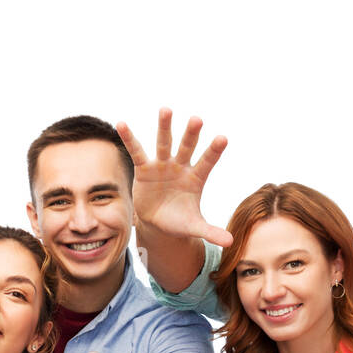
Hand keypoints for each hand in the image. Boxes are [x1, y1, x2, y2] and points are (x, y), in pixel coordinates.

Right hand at [117, 108, 231, 247]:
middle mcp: (180, 167)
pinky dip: (129, 138)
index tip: (223, 138)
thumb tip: (231, 242)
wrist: (158, 221)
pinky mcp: (144, 169)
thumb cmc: (178, 220)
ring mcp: (162, 165)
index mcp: (195, 178)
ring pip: (164, 143)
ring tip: (166, 109)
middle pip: (187, 147)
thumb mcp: (193, 227)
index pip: (207, 162)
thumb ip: (211, 232)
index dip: (214, 151)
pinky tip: (121, 124)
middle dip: (191, 134)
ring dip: (164, 127)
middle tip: (197, 120)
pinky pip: (136, 151)